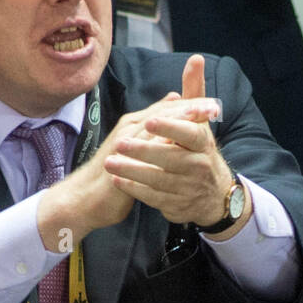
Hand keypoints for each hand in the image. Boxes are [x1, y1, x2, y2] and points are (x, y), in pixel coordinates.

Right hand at [36, 61, 220, 248]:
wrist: (88, 198)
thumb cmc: (115, 175)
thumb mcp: (138, 154)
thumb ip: (154, 139)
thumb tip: (171, 125)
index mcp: (136, 124)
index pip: (166, 109)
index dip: (190, 105)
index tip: (214, 104)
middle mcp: (130, 127)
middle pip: (165, 111)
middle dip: (190, 107)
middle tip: (214, 105)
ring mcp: (125, 141)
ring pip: (157, 123)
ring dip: (182, 118)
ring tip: (204, 115)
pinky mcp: (123, 156)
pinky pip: (146, 144)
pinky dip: (166, 138)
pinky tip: (183, 139)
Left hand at [104, 54, 240, 225]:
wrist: (214, 194)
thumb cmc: (198, 149)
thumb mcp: (200, 122)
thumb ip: (194, 91)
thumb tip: (195, 58)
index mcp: (203, 143)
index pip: (189, 134)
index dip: (170, 128)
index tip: (150, 122)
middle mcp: (198, 166)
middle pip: (170, 159)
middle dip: (144, 152)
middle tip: (120, 144)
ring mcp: (188, 188)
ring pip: (159, 180)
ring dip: (133, 172)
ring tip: (110, 163)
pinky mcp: (177, 205)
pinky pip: (154, 197)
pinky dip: (135, 190)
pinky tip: (118, 180)